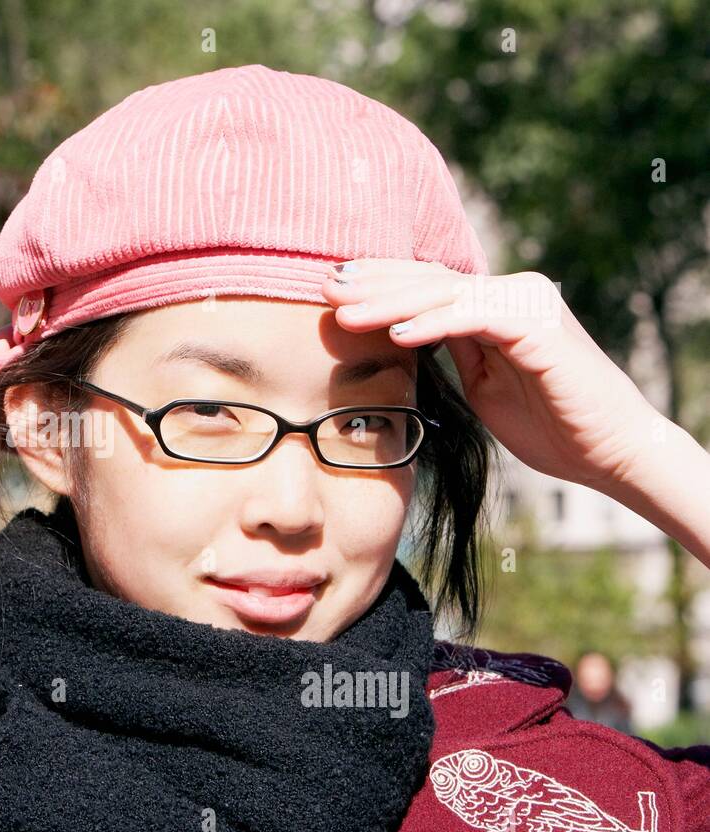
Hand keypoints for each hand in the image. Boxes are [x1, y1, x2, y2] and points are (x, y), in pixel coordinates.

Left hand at [321, 259, 660, 493]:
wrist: (607, 452)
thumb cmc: (548, 423)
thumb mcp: (482, 384)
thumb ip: (451, 353)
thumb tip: (404, 335)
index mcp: (493, 305)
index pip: (425, 285)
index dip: (378, 284)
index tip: (330, 289)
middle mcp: (512, 293)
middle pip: (429, 280)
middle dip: (373, 284)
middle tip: (322, 287)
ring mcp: (528, 305)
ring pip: (445, 293)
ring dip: (391, 303)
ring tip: (344, 313)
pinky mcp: (540, 327)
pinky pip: (476, 318)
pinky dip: (435, 324)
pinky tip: (398, 334)